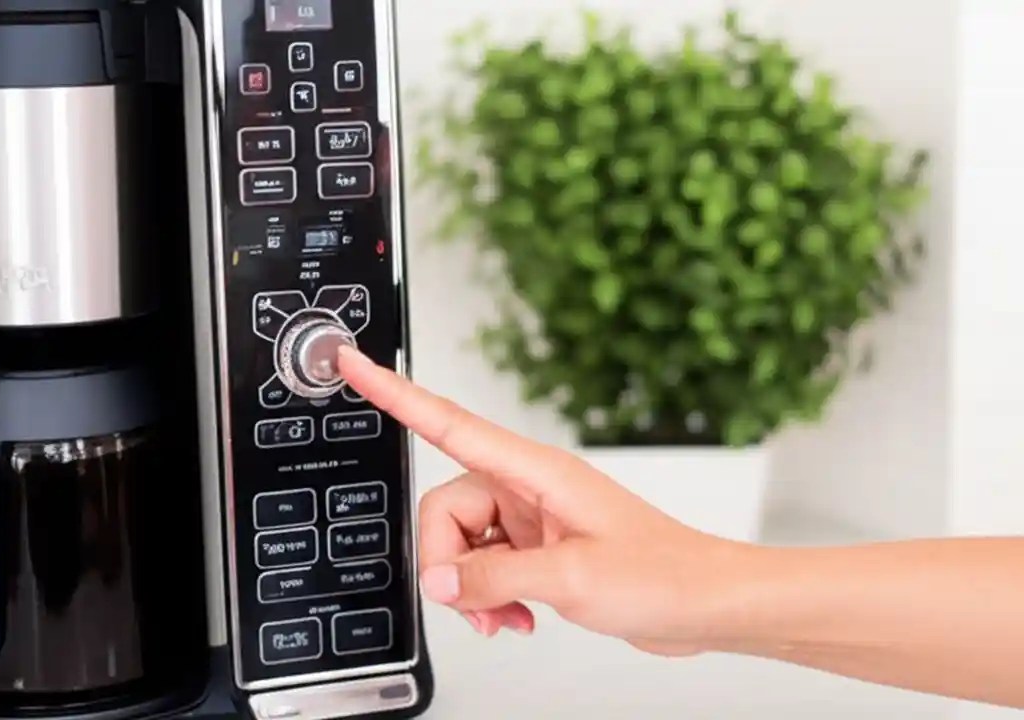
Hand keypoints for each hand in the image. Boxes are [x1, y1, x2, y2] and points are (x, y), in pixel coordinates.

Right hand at [337, 346, 750, 655]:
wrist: (706, 603)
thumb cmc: (665, 574)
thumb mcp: (570, 580)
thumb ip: (492, 577)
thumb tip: (438, 580)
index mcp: (535, 471)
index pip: (447, 422)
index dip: (394, 392)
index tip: (354, 365)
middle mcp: (527, 488)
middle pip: (445, 509)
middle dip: (448, 563)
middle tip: (472, 603)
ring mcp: (531, 518)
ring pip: (462, 544)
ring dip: (471, 588)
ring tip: (504, 618)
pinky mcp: (538, 548)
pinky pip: (485, 565)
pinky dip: (488, 596)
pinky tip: (514, 617)